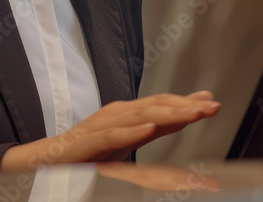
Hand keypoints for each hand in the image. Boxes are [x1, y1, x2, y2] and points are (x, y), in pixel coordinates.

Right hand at [0, 91, 219, 170]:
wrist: (49, 159)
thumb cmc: (90, 150)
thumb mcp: (130, 138)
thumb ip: (158, 126)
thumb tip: (188, 117)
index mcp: (126, 113)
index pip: (161, 103)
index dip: (186, 102)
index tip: (213, 102)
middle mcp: (115, 114)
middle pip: (154, 106)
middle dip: (184, 105)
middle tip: (210, 106)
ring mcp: (101, 126)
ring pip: (138, 116)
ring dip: (166, 113)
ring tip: (190, 114)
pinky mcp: (88, 141)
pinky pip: (112, 135)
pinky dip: (131, 131)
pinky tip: (149, 128)